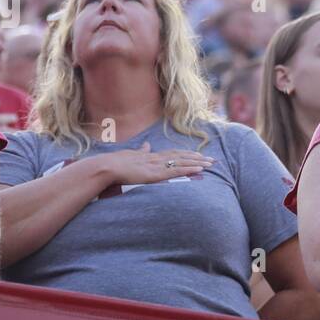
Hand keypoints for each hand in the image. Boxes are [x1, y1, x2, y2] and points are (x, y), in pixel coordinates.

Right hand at [98, 141, 214, 184]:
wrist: (106, 166)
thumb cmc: (115, 163)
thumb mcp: (131, 155)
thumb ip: (140, 151)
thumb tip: (146, 145)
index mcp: (151, 155)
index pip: (174, 154)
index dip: (188, 155)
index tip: (200, 155)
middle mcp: (156, 158)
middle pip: (182, 156)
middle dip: (198, 158)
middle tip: (212, 160)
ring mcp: (156, 165)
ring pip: (182, 162)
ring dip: (198, 163)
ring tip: (210, 164)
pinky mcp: (155, 174)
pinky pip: (176, 171)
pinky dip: (189, 169)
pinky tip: (199, 169)